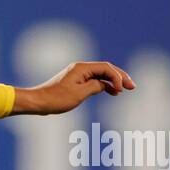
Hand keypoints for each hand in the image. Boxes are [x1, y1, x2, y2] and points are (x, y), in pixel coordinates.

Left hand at [12, 61, 133, 114]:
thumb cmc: (55, 99)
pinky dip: (103, 85)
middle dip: (120, 77)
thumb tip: (105, 85)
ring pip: (100, 74)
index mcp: (81, 68)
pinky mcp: (75, 81)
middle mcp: (80, 68)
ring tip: (124, 90)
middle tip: (132, 87)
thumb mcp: (79, 95)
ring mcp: (77, 74)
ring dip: (113, 81)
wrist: (37, 102)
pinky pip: (93, 80)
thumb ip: (95, 87)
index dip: (117, 77)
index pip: (106, 68)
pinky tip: (111, 92)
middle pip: (106, 69)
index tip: (122, 90)